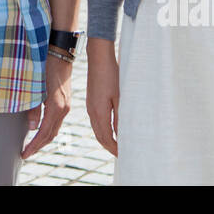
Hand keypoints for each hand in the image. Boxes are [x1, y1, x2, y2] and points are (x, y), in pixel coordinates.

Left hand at [23, 53, 72, 158]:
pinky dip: (48, 129)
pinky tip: (40, 129)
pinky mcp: (66, 100)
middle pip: (51, 134)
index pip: (44, 133)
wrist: (60, 51)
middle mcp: (64, 108)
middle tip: (26, 153)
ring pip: (55, 128)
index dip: (34, 145)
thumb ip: (32, 107)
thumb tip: (32, 128)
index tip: (24, 153)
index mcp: (56, 107)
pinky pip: (57, 120)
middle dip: (38, 145)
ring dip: (44, 138)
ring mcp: (66, 104)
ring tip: (31, 145)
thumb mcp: (34, 86)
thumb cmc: (45, 65)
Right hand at [85, 37, 118, 156]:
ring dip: (106, 139)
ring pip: (97, 129)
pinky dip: (103, 129)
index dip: (115, 149)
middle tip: (121, 154)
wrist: (99, 57)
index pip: (106, 138)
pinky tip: (111, 128)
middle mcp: (92, 111)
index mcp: (99, 112)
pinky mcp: (91, 100)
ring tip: (117, 144)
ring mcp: (90, 106)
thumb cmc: (111, 75)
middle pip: (100, 136)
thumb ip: (120, 117)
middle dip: (110, 147)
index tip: (124, 155)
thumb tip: (122, 134)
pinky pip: (96, 121)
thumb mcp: (120, 97)